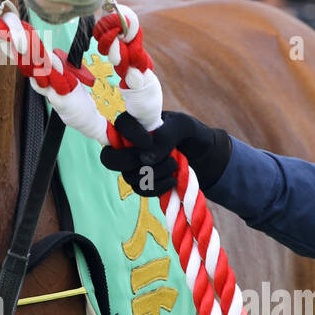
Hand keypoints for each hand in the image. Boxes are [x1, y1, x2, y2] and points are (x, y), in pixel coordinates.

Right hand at [100, 109, 232, 195]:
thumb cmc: (191, 135)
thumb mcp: (185, 127)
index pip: (121, 126)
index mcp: (137, 124)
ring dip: (154, 173)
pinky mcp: (143, 183)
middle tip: (154, 158)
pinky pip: (140, 190)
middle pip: (109, 158)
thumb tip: (146, 158)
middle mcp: (129, 146)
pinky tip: (172, 180)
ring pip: (129, 177)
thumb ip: (166, 135)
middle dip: (131, 161)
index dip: (130, 135)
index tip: (149, 140)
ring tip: (174, 165)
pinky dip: (157, 187)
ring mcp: (133, 167)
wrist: (204, 156)